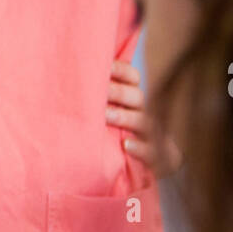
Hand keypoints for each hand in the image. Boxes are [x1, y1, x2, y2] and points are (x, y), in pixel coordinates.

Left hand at [106, 59, 182, 175]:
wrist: (153, 165)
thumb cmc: (120, 137)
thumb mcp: (114, 115)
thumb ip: (101, 98)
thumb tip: (76, 76)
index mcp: (134, 100)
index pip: (133, 78)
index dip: (120, 70)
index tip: (103, 65)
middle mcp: (145, 113)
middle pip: (137, 97)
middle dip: (117, 92)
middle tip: (99, 90)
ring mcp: (153, 135)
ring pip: (143, 122)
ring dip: (124, 117)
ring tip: (105, 115)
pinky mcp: (157, 157)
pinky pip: (151, 152)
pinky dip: (139, 148)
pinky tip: (126, 145)